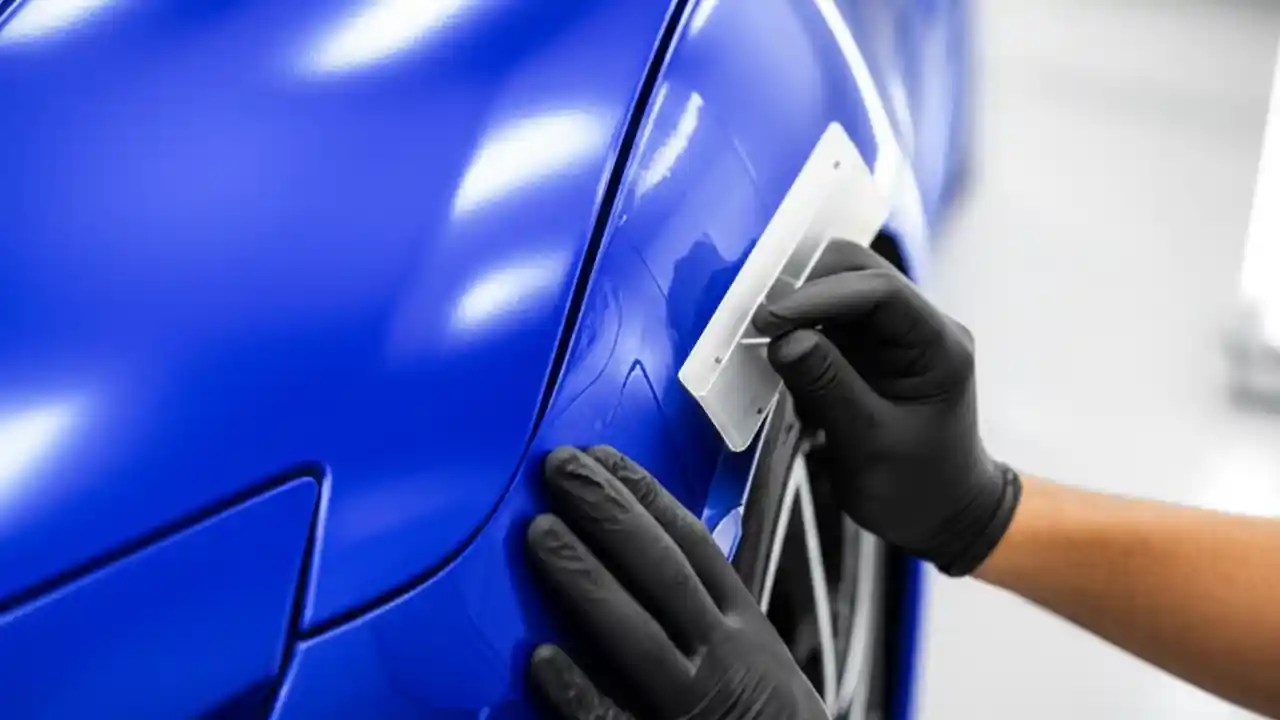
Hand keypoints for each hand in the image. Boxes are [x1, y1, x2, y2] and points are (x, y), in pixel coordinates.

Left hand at [526, 446, 828, 719]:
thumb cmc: (766, 719)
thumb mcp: (754, 655)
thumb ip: (707, 612)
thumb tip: (642, 552)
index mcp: (743, 625)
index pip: (694, 545)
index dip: (647, 496)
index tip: (602, 455)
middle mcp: (723, 655)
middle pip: (664, 573)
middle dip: (610, 515)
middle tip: (559, 466)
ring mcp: (693, 704)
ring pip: (637, 637)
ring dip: (586, 581)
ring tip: (539, 532)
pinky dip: (579, 692)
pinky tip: (542, 658)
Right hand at [753, 242, 1019, 575]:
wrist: (942, 516)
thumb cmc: (918, 488)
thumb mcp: (871, 444)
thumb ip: (829, 387)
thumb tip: (784, 341)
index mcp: (939, 345)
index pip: (881, 293)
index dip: (821, 295)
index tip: (770, 319)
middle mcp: (919, 328)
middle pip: (859, 275)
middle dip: (805, 290)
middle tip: (757, 320)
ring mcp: (893, 337)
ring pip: (839, 292)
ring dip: (798, 309)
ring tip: (759, 336)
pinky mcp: (868, 352)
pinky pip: (828, 323)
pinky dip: (798, 332)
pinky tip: (775, 354)